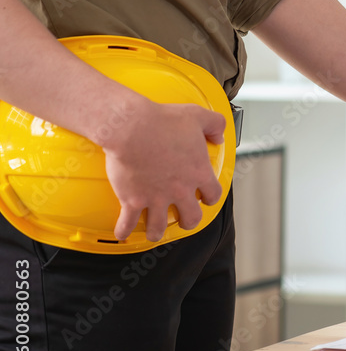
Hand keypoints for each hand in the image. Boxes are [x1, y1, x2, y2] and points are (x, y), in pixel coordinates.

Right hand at [103, 100, 225, 241]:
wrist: (131, 126)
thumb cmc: (163, 120)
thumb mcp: (198, 116)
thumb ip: (215, 125)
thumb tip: (219, 136)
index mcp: (199, 173)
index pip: (213, 194)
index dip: (210, 197)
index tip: (205, 197)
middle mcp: (180, 190)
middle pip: (191, 218)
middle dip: (188, 221)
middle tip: (183, 219)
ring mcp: (156, 197)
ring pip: (159, 227)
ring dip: (157, 231)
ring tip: (154, 232)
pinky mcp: (133, 199)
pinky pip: (127, 223)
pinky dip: (123, 230)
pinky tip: (121, 233)